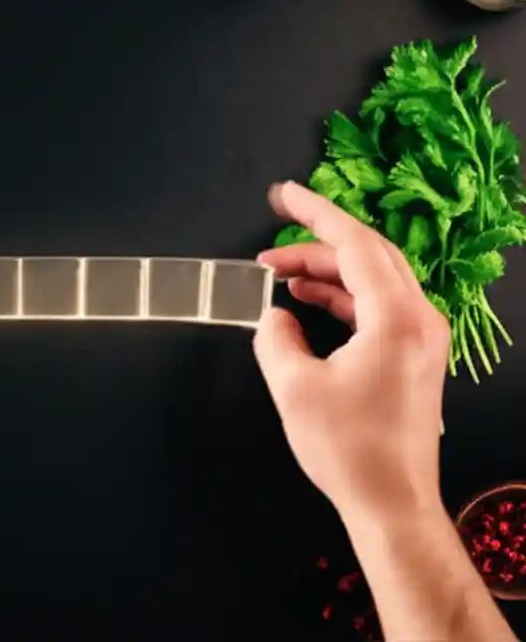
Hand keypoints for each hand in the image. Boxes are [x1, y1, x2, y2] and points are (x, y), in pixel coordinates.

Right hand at [253, 182, 449, 522]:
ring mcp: (423, 337)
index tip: (283, 195)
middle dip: (317, 242)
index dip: (314, 214)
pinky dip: (343, 296)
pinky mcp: (415, 356)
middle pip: (368, 255)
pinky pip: (380, 305)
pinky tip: (309, 303)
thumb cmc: (348, 449)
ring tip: (280, 275)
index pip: (355, 244)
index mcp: (396, 318)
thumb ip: (276, 339)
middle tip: (273, 237)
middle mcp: (419, 319)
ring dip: (327, 272)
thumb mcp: (294, 387)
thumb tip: (273, 317)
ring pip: (375, 279)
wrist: (392, 500)